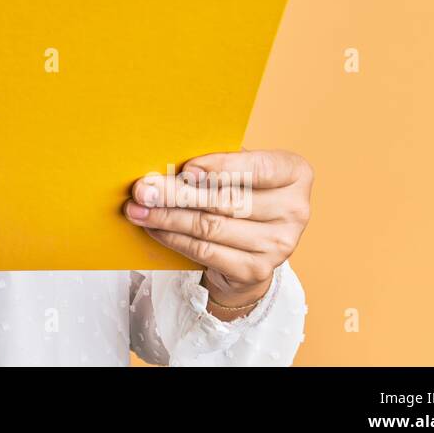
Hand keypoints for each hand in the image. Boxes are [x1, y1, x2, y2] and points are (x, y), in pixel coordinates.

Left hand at [123, 149, 312, 310]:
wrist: (252, 247)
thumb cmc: (240, 192)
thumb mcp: (237, 169)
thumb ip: (216, 162)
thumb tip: (169, 162)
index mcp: (294, 173)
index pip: (257, 168)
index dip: (220, 167)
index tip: (185, 169)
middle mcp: (295, 210)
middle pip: (226, 200)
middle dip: (176, 194)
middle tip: (142, 189)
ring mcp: (280, 244)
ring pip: (211, 227)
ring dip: (167, 217)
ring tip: (138, 209)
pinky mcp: (257, 270)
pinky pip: (206, 252)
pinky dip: (174, 238)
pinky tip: (154, 228)